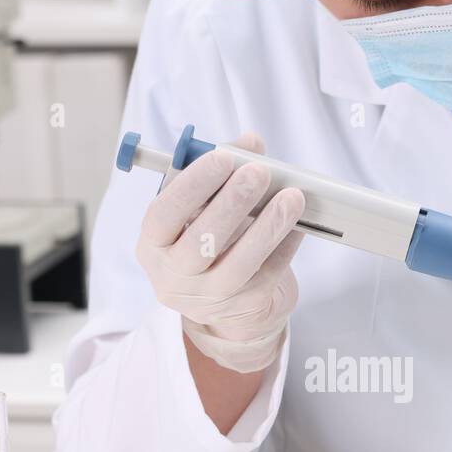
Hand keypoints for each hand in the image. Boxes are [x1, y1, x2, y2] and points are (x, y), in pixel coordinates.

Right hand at [136, 132, 305, 373]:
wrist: (224, 300)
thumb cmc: (207, 239)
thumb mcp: (201, 208)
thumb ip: (220, 172)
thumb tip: (249, 143)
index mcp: (154, 244)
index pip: (164, 214)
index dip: (193, 185)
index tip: (222, 158)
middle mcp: (173, 277)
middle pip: (201, 241)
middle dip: (233, 202)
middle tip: (260, 172)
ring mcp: (208, 298)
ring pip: (239, 263)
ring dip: (268, 226)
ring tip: (291, 197)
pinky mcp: (242, 308)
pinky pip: (267, 275)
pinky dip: (285, 247)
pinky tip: (298, 224)